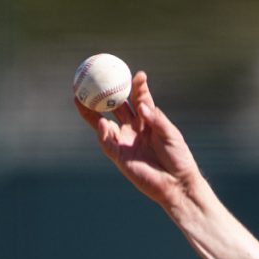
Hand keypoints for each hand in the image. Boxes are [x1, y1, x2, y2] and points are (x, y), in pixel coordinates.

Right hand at [77, 72, 203, 213]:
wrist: (176, 183)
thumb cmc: (178, 157)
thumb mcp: (170, 134)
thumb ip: (156, 119)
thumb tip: (143, 106)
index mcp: (148, 120)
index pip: (139, 99)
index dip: (136, 86)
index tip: (137, 75)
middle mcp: (134, 128)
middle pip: (115, 108)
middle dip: (104, 94)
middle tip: (93, 80)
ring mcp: (125, 142)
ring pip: (103, 124)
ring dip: (92, 112)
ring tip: (80, 98)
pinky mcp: (120, 157)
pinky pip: (108, 143)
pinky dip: (103, 133)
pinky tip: (100, 122)